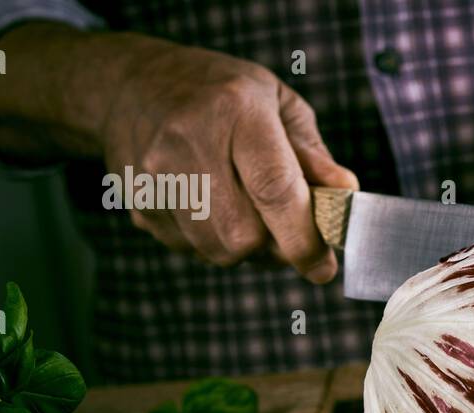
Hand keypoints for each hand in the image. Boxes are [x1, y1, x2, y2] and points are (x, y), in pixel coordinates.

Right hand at [100, 36, 357, 281]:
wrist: (128, 85)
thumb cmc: (219, 92)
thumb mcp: (276, 103)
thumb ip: (312, 154)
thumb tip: (345, 196)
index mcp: (235, 110)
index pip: (274, 189)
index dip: (305, 238)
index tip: (324, 267)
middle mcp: (188, 142)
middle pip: (245, 235)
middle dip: (277, 246)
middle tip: (290, 231)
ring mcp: (156, 177)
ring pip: (218, 251)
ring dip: (247, 248)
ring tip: (250, 211)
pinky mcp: (139, 205)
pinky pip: (192, 250)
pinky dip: (215, 242)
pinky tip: (214, 207)